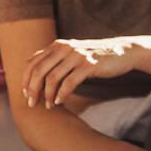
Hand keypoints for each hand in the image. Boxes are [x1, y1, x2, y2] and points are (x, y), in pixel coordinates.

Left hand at [22, 37, 141, 108]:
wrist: (124, 52)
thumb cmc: (98, 56)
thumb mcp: (74, 54)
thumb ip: (58, 59)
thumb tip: (38, 76)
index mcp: (58, 45)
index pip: (32, 62)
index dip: (25, 79)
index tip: (26, 93)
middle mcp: (65, 48)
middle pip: (39, 71)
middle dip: (33, 89)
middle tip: (32, 103)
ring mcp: (77, 56)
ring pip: (52, 78)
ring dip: (48, 95)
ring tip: (49, 105)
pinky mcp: (89, 65)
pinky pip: (69, 82)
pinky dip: (62, 94)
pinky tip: (61, 101)